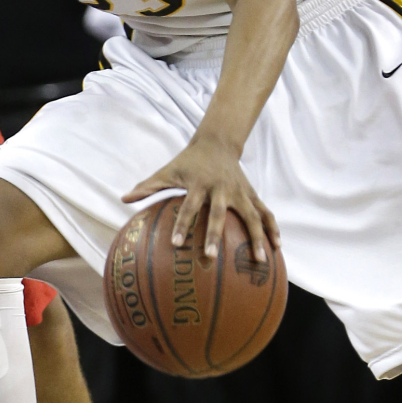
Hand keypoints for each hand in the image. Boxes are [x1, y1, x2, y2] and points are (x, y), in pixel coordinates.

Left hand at [122, 133, 279, 261]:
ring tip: (261, 261)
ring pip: (251, 215)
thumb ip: (148, 186)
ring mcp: (239, 191)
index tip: (176, 245)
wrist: (217, 141)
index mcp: (198, 183)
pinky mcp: (251, 194)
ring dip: (256, 237)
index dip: (182, 224)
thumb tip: (124, 199)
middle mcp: (221, 188)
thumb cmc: (188, 161)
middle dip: (214, 235)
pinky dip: (272, 229)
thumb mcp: (168, 170)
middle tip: (210, 257)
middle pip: (218, 214)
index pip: (188, 207)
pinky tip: (278, 248)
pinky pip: (265, 212)